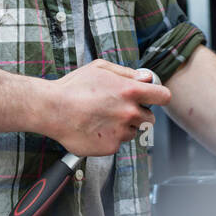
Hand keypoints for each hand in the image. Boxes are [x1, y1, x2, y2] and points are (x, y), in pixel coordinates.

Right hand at [48, 59, 170, 156]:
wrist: (52, 109)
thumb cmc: (74, 87)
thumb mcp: (100, 68)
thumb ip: (127, 73)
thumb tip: (146, 79)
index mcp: (130, 91)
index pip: (163, 96)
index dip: (158, 96)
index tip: (152, 97)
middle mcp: (129, 112)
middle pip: (150, 118)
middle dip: (138, 114)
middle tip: (119, 109)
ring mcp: (121, 131)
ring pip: (133, 132)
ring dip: (124, 127)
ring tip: (102, 118)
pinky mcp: (110, 147)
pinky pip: (118, 143)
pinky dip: (110, 137)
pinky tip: (95, 128)